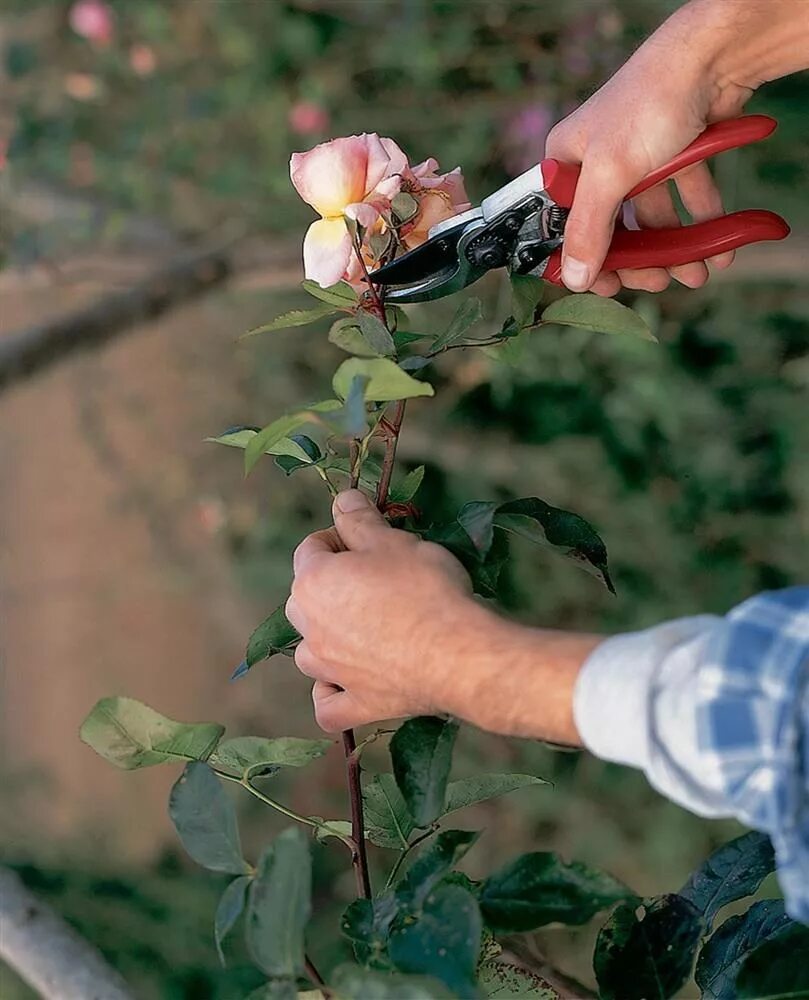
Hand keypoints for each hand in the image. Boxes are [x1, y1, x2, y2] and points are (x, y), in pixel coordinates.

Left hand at [287, 490, 599, 741]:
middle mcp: (310, 628)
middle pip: (305, 597)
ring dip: (327, 638)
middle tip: (377, 580)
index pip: (311, 547)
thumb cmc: (426, 589)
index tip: (370, 541)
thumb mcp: (394, 541)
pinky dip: (332, 693)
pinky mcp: (356, 704)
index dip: (340, 538)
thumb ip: (360, 520)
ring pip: (310, 651)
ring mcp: (330, 671)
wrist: (460, 654)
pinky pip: (328, 704)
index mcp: (314, 582)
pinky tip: (347, 683)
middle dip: (331, 585)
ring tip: (366, 628)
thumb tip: (340, 499)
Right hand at [546, 0, 756, 295]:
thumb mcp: (610, 174)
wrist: (712, 56)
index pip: (564, 226)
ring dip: (673, 250)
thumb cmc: (648, 103)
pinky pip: (682, 199)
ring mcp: (638, 161)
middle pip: (611, 230)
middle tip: (660, 281)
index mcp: (567, 164)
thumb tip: (572, 279)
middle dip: (639, 260)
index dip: (583, 260)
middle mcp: (598, 165)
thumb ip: (588, 229)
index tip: (608, 287)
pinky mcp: (674, 156)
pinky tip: (717, 249)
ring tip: (696, 272)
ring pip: (650, 220)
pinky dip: (700, 224)